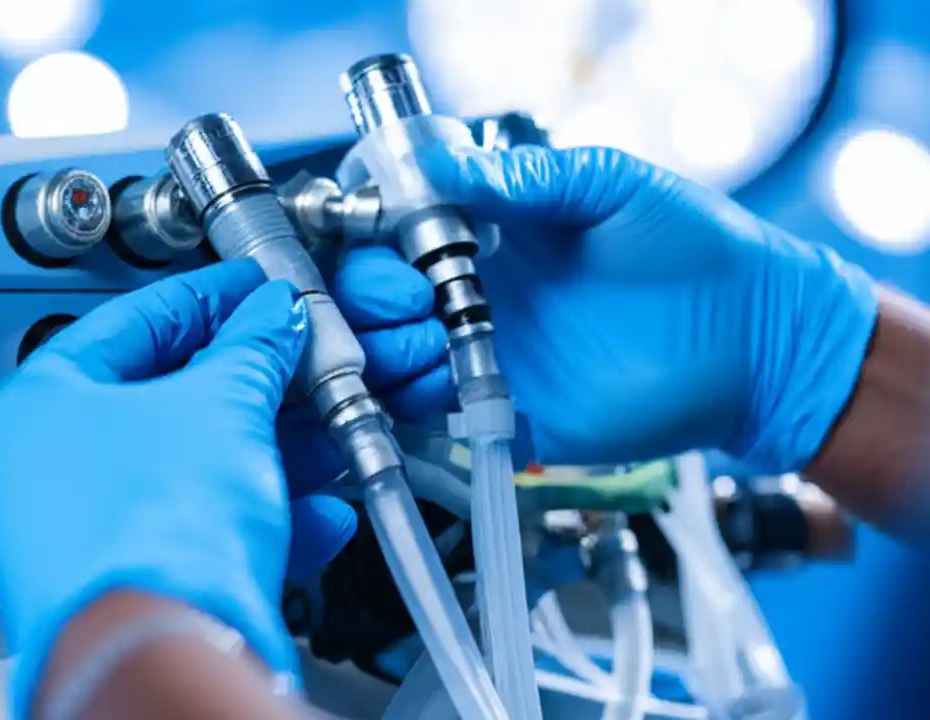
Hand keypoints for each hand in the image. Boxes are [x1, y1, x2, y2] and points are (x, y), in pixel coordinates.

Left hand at [0, 260, 355, 712]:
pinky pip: (204, 535)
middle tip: (298, 361)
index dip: (205, 298)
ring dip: (271, 454)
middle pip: (167, 404)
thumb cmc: (148, 537)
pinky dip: (263, 519)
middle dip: (252, 386)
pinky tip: (319, 516)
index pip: (130, 323)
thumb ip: (252, 349)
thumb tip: (271, 319)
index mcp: (37, 407)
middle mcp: (47, 475)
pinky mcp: (135, 590)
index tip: (252, 290)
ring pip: (195, 474)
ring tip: (326, 436)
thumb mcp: (221, 405)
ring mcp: (88, 539)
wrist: (161, 660)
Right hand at [332, 145, 876, 471]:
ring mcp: (485, 354)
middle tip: (413, 292)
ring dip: (385, 346)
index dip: (367, 223)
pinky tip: (442, 379)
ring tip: (430, 336)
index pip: (393, 224)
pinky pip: (432, 417)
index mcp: (489, 232)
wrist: (757, 341)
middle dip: (368, 292)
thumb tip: (439, 166)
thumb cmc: (694, 248)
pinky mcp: (507, 413)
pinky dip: (415, 399)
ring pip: (387, 356)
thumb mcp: (607, 186)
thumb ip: (524, 178)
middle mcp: (474, 292)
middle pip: (373, 294)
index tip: (374, 222)